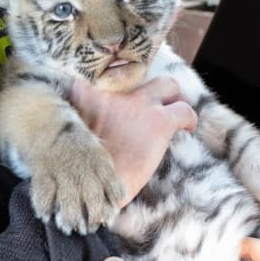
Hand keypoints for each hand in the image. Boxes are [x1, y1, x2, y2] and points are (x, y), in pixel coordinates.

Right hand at [70, 77, 196, 206]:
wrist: (91, 187)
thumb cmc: (80, 168)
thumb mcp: (70, 133)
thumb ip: (80, 117)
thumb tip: (96, 122)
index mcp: (87, 93)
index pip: (103, 73)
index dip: (117, 83)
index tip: (121, 96)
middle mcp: (113, 91)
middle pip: (139, 73)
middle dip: (148, 85)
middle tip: (155, 101)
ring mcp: (137, 104)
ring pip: (167, 84)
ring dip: (173, 97)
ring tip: (175, 111)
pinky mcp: (159, 121)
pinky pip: (184, 110)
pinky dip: (189, 119)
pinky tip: (188, 129)